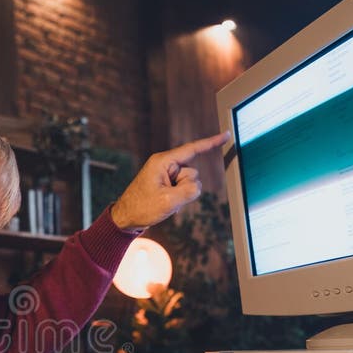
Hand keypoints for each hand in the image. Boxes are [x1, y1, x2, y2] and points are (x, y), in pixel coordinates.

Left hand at [110, 131, 229, 230]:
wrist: (125, 218)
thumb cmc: (142, 208)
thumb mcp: (169, 201)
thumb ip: (190, 191)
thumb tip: (197, 186)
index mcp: (163, 162)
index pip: (192, 149)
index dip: (211, 142)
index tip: (226, 134)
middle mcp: (165, 165)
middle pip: (193, 173)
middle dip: (186, 188)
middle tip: (166, 198)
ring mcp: (166, 174)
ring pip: (190, 183)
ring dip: (181, 196)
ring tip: (163, 202)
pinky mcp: (166, 183)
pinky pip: (183, 190)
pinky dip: (178, 199)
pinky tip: (163, 204)